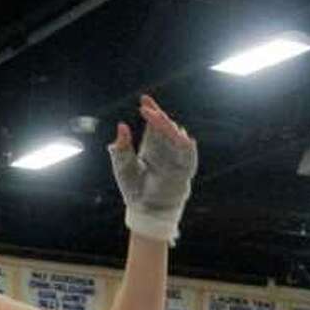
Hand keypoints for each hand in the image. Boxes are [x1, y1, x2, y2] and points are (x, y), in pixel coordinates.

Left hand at [109, 95, 197, 245]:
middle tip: (147, 109)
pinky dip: (185, 145)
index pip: (154, 123)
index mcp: (152, 146)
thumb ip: (121, 148)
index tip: (144, 99)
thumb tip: (121, 126)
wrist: (145, 210)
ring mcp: (176, 157)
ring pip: (176, 136)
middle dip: (158, 116)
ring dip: (168, 127)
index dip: (152, 111)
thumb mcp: (123, 166)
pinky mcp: (184, 169)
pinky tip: (181, 136)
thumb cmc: (134, 189)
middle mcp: (166, 148)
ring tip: (157, 119)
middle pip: (165, 126)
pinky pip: (188, 154)